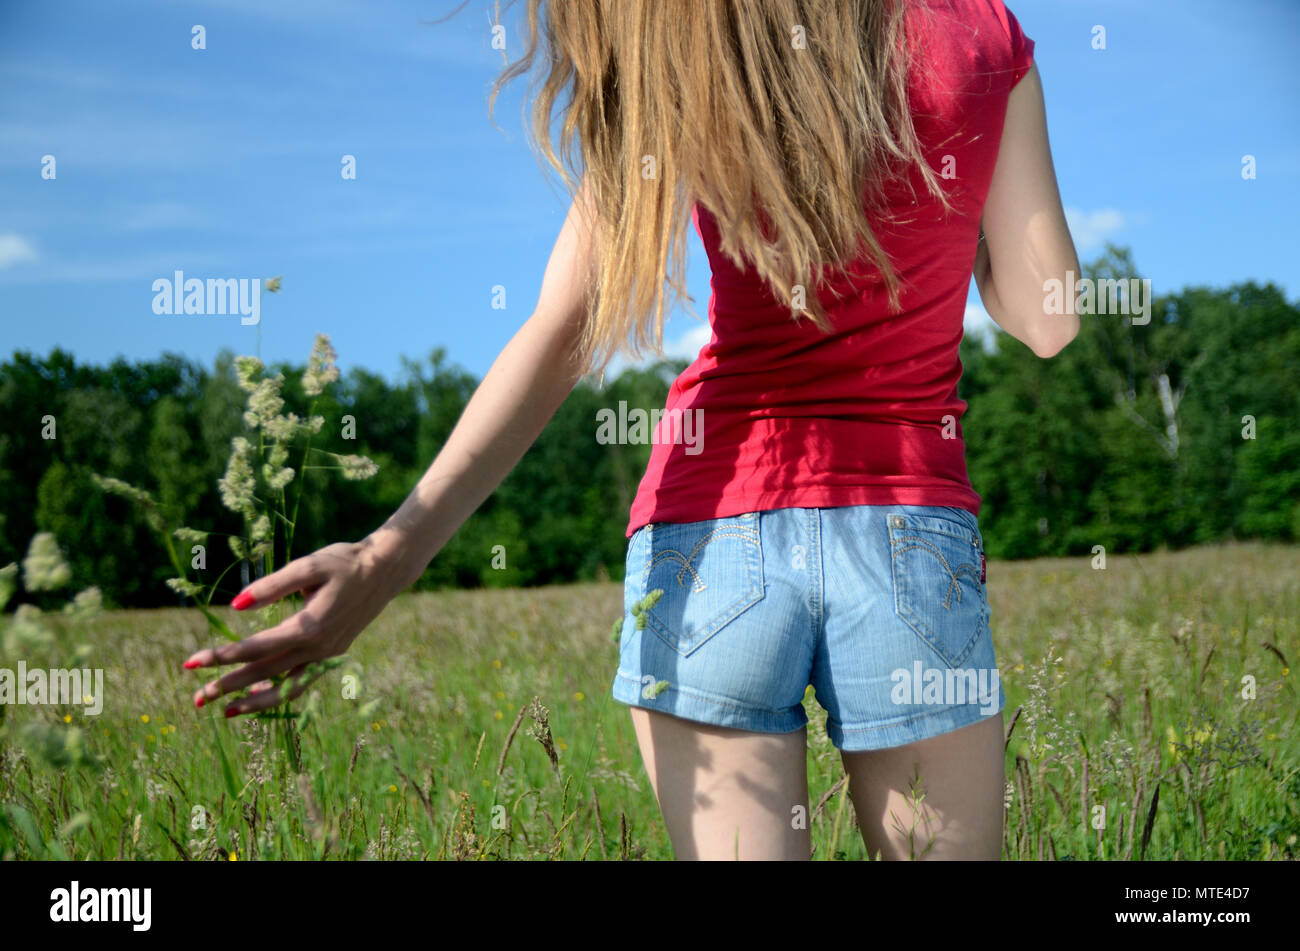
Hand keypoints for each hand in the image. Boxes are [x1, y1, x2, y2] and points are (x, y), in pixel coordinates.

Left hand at [183, 536, 405, 716]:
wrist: (385, 570)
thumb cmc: (345, 562)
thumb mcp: (307, 566)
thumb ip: (272, 586)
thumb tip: (236, 606)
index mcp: (308, 627)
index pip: (254, 648)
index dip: (221, 656)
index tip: (191, 662)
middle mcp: (318, 648)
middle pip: (265, 673)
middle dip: (228, 686)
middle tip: (197, 699)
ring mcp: (327, 655)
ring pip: (286, 689)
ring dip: (254, 702)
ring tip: (226, 712)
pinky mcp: (332, 655)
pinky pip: (302, 683)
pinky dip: (279, 694)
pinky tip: (259, 696)